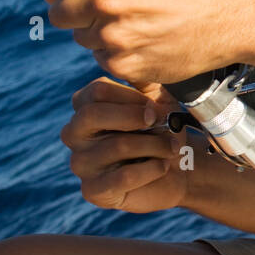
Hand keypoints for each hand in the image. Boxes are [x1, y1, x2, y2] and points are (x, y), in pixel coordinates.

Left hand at [25, 0, 232, 86]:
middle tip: (111, 7)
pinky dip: (118, 54)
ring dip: (99, 34)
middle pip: (56, 13)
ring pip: (80, 38)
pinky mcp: (123, 64)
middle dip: (76, 12)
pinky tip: (145, 41)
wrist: (225, 18)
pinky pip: (101, 60)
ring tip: (137, 23)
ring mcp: (113, 34)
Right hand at [61, 77, 195, 212]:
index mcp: (84, 106)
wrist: (180, 169)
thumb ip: (141, 81)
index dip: (130, 98)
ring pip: (113, 146)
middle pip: (91, 115)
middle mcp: (74, 133)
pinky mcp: (93, 191)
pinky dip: (150, 169)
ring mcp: (80, 163)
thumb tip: (129, 63)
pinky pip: (121, 178)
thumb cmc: (163, 130)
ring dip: (152, 144)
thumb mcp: (156, 98)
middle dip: (132, 117)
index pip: (96, 92)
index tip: (155, 107)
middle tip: (159, 122)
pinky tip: (163, 166)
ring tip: (171, 147)